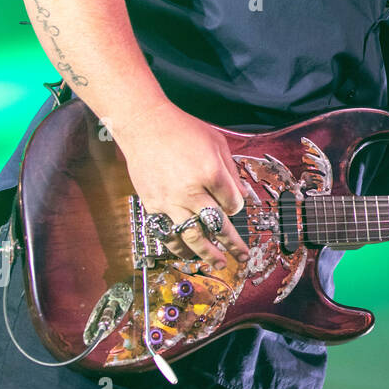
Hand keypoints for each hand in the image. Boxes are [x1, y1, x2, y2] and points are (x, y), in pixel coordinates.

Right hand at [112, 101, 250, 269]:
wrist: (144, 124)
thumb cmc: (183, 130)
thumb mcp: (218, 143)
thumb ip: (232, 171)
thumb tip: (244, 195)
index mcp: (211, 173)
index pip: (232, 204)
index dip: (237, 207)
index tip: (235, 206)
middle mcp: (190, 191)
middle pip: (216, 226)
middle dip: (233, 243)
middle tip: (243, 256)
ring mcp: (169, 200)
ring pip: (191, 236)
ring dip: (207, 254)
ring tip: (218, 264)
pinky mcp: (152, 204)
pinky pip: (167, 233)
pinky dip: (178, 247)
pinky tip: (187, 254)